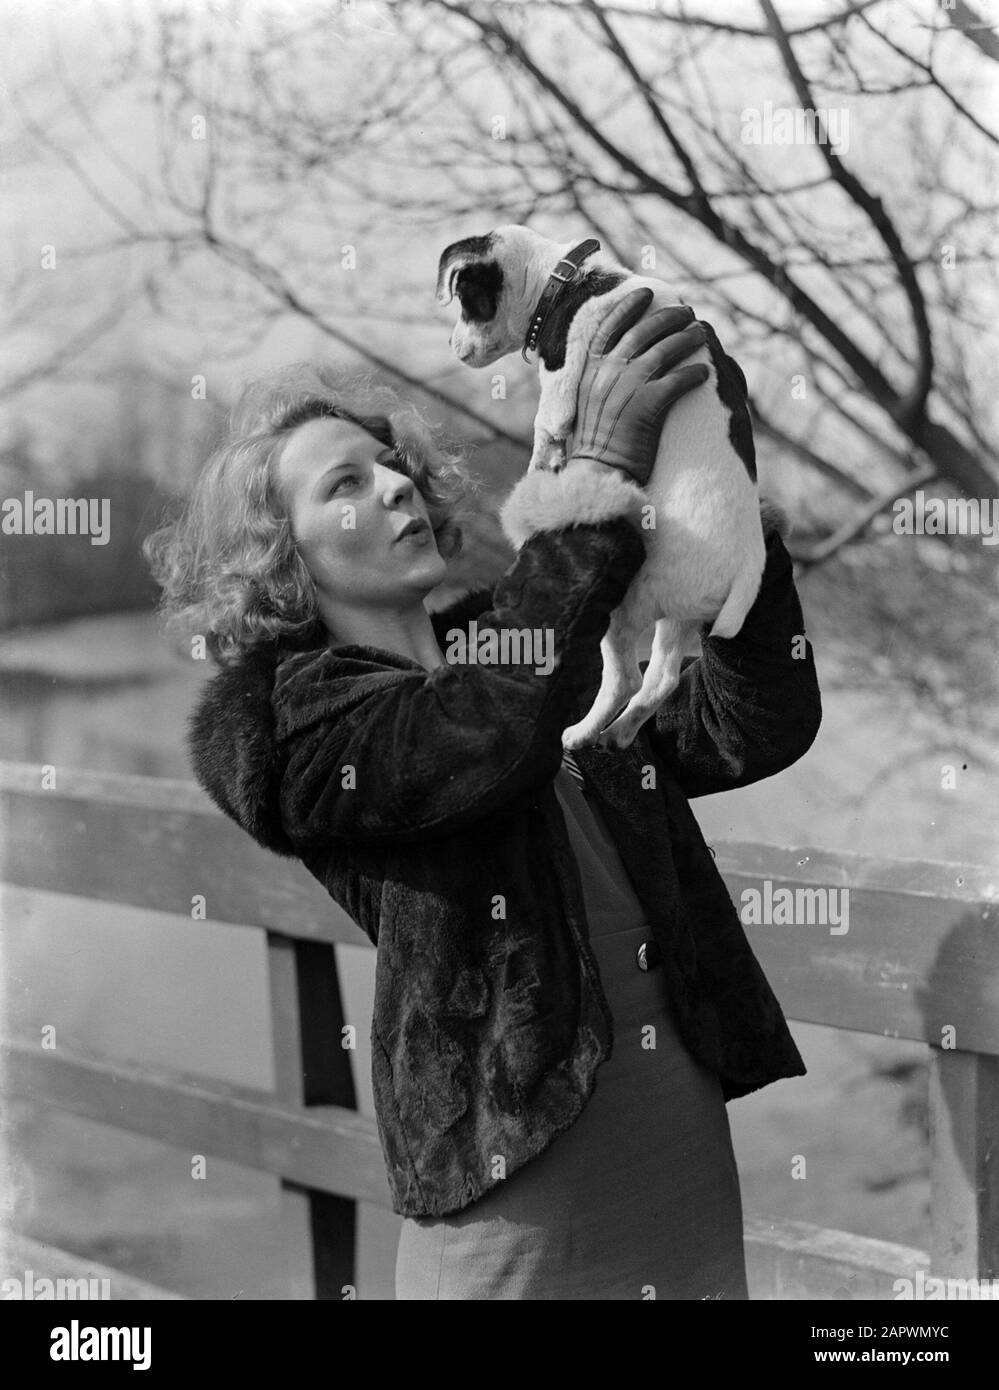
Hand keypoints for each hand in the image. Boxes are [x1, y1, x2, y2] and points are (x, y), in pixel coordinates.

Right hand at [567, 288, 710, 487]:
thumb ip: (602, 380)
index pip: (610, 326)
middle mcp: (607, 373)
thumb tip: (624, 362)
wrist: (597, 473)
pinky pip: (676, 382)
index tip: (646, 292)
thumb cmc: (597, 443)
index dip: (629, 306)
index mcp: (591, 370)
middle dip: (668, 317)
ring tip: (702, 334)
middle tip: (687, 312)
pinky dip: (693, 375)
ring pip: (663, 351)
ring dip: (687, 339)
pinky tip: (705, 373)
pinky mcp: (646, 407)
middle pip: (643, 332)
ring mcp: (626, 388)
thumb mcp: (591, 403)